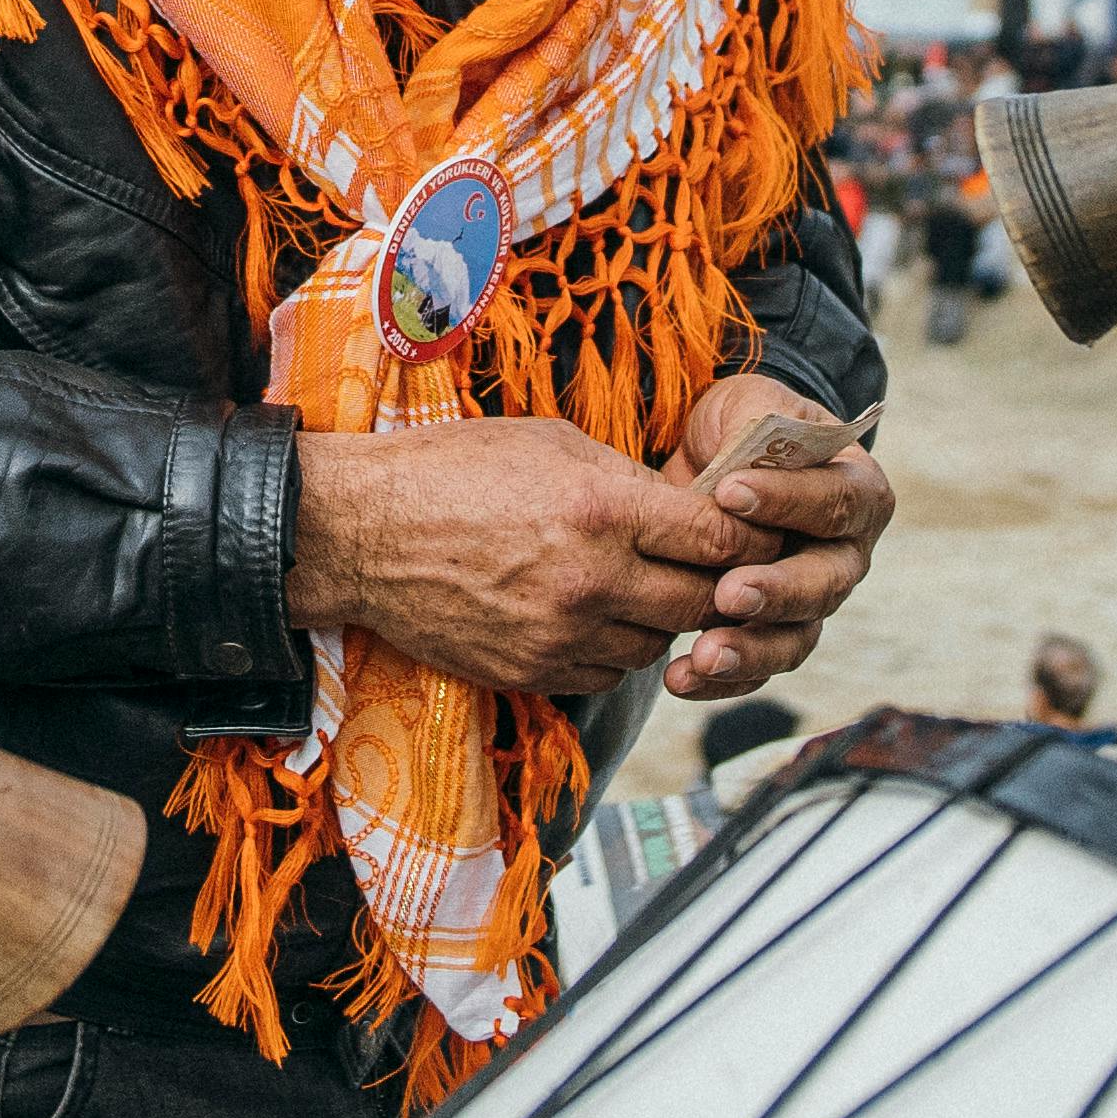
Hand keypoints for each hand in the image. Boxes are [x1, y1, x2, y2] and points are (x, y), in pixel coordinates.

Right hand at [288, 418, 762, 696]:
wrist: (360, 534)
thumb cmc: (452, 470)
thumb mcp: (551, 444)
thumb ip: (628, 481)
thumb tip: (687, 509)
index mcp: (602, 509)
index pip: (721, 541)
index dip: (752, 540)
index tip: (757, 533)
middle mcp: (590, 580)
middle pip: (702, 603)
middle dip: (718, 586)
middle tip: (714, 568)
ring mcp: (561, 635)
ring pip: (658, 645)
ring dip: (664, 620)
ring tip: (642, 586)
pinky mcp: (532, 672)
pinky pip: (606, 673)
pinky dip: (613, 648)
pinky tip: (593, 615)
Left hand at [662, 373, 892, 699]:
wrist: (713, 461)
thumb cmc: (741, 427)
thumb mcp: (750, 404)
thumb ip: (756, 423)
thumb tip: (747, 463)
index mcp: (857, 491)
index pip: (835, 501)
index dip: (788, 501)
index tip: (729, 493)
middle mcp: (845, 554)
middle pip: (826, 583)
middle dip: (777, 592)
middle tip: (729, 593)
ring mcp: (810, 600)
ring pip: (796, 638)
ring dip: (751, 651)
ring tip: (702, 656)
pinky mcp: (773, 633)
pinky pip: (757, 667)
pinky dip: (722, 680)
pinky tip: (680, 679)